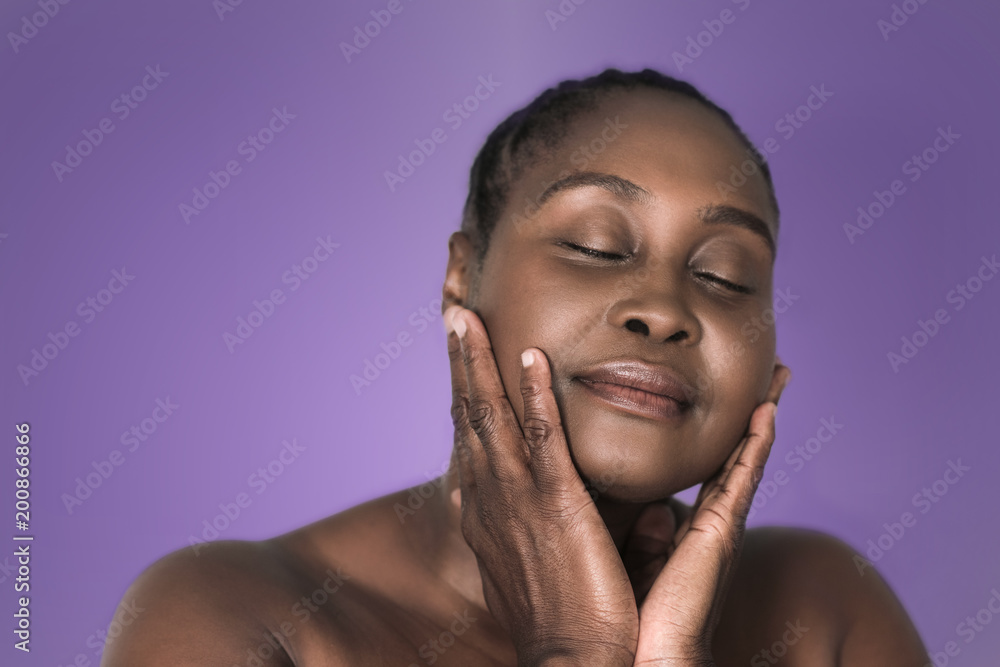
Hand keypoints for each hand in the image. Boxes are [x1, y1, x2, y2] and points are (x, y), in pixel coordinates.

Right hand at [446, 305, 638, 666]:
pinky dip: (532, 394)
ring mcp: (519, 500)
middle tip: (454, 317)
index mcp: (486, 516)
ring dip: (480, 363)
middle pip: (471, 419)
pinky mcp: (556, 505)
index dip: (463, 397)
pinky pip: (541, 438)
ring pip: (492, 418)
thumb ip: (523, 531)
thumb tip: (524, 509)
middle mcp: (491, 501)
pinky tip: (530, 355)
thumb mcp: (524, 570)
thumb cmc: (559, 623)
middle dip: (462, 364)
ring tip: (469, 319)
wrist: (573, 663)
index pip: (470, 443)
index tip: (461, 362)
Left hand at [628, 359, 791, 665]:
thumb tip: (643, 505)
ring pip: (745, 458)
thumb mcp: (617, 552)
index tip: (730, 397)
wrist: (631, 657)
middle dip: (754, 415)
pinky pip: (741, 478)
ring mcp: (719, 526)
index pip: (703, 466)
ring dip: (764, 417)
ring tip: (779, 377)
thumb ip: (629, 525)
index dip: (720, 432)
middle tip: (771, 373)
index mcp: (684, 525)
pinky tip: (765, 412)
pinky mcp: (719, 534)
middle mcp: (709, 522)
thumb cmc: (619, 615)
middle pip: (735, 455)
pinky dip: (756, 444)